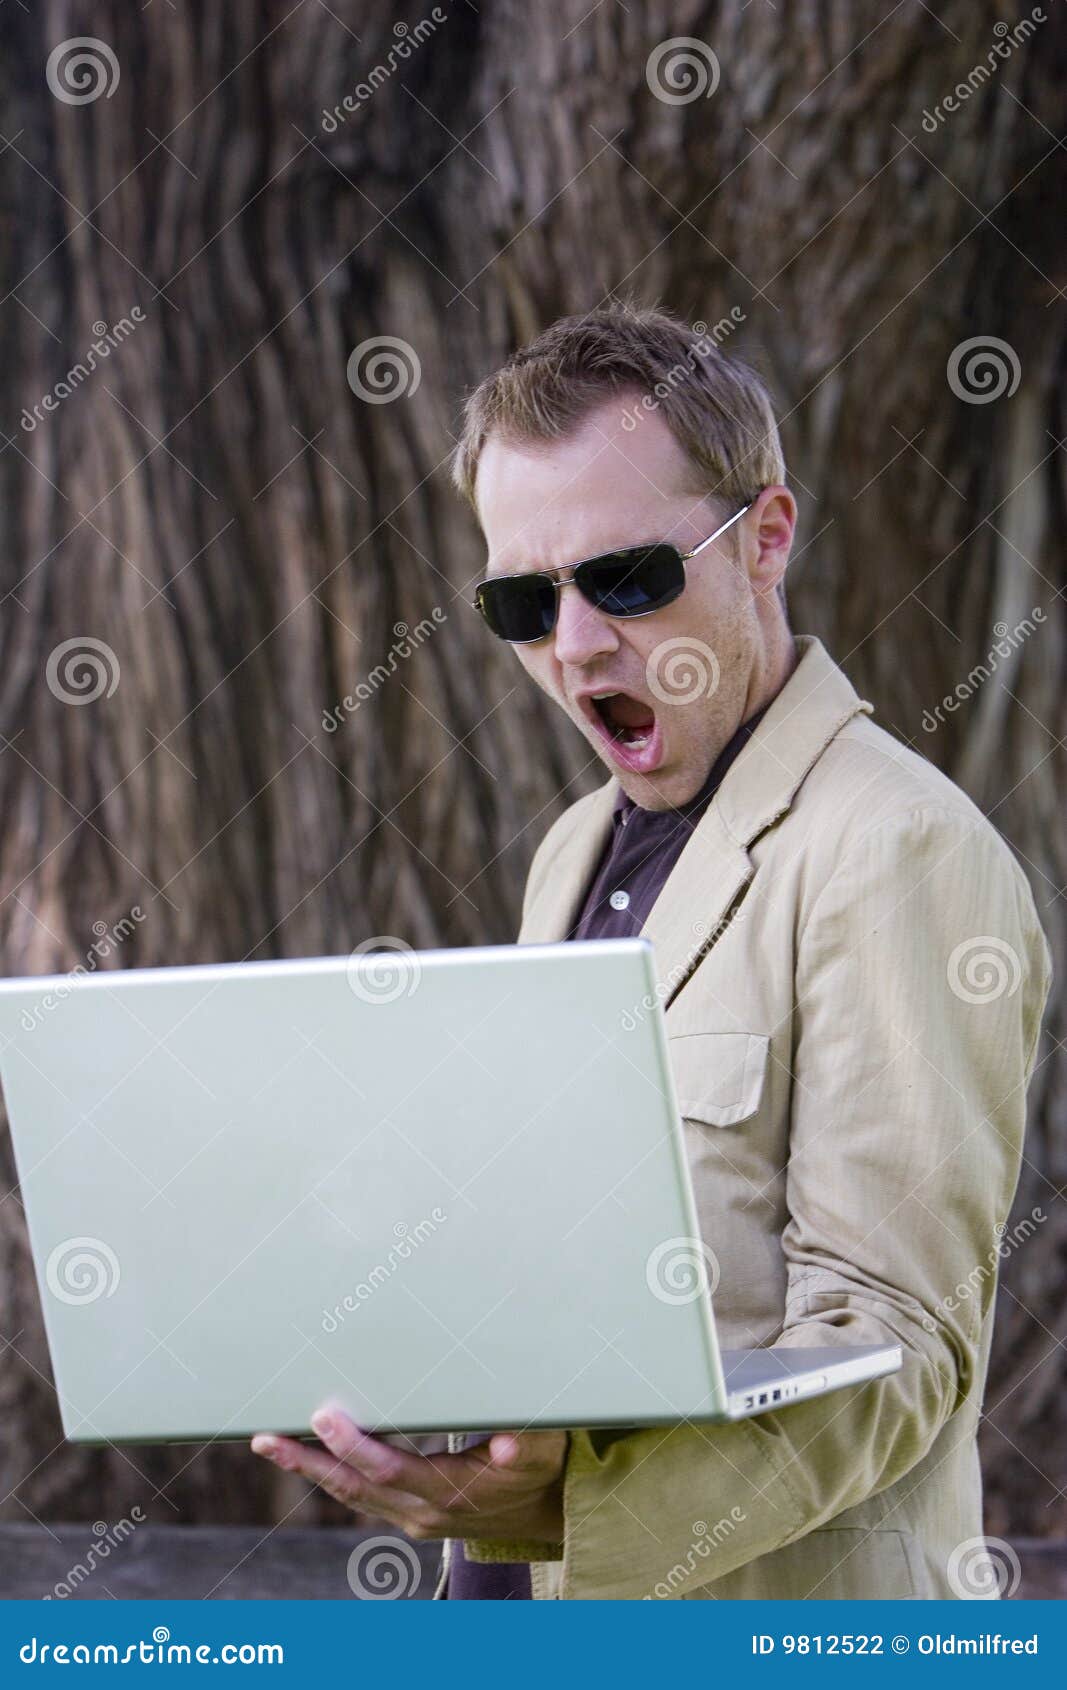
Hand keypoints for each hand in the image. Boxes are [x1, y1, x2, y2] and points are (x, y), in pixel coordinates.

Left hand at [250, 1405, 566, 1541]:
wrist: (548, 1513)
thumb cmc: (543, 1471)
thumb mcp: (545, 1452)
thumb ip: (526, 1447)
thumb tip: (503, 1443)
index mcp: (451, 1492)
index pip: (389, 1469)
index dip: (353, 1445)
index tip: (324, 1416)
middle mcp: (423, 1510)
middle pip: (354, 1487)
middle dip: (308, 1461)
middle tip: (267, 1436)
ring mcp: (413, 1516)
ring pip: (350, 1494)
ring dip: (309, 1470)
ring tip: (269, 1443)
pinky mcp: (410, 1512)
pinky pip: (360, 1495)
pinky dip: (329, 1475)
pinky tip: (305, 1455)